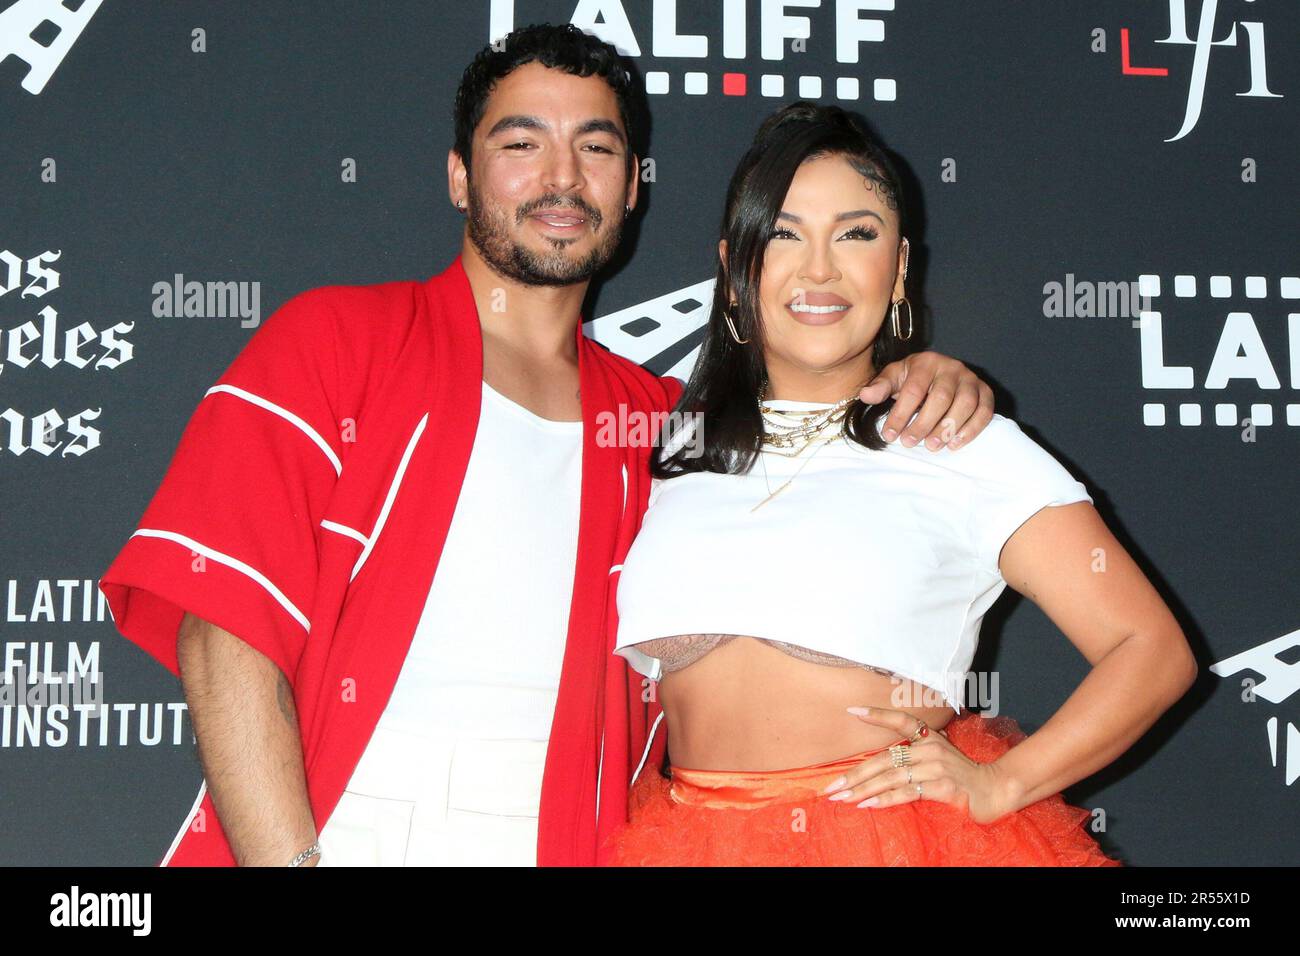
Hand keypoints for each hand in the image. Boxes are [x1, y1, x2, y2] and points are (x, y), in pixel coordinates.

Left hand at [820, 705, 1012, 824]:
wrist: (995, 790)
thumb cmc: (963, 776)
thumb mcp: (939, 758)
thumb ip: (916, 756)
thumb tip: (883, 764)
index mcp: (929, 738)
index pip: (901, 720)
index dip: (877, 714)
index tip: (852, 710)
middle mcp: (930, 748)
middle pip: (885, 758)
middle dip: (855, 774)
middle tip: (832, 786)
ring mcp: (936, 767)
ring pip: (891, 777)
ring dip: (863, 789)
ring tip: (842, 798)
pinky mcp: (942, 786)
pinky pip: (907, 792)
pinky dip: (885, 799)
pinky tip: (867, 805)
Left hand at [858, 351, 993, 450]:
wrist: (938, 371)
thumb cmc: (913, 378)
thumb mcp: (894, 377)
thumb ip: (880, 386)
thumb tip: (865, 395)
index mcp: (926, 362)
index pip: (914, 390)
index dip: (901, 414)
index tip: (889, 435)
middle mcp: (951, 368)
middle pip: (941, 398)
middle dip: (924, 423)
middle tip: (909, 443)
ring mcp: (970, 379)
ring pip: (965, 404)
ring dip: (948, 428)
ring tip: (931, 446)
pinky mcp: (985, 391)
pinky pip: (985, 410)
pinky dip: (971, 429)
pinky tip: (954, 443)